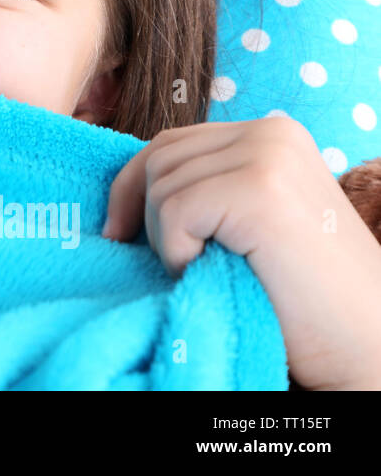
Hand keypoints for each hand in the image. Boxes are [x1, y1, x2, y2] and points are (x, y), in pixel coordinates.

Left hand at [102, 116, 380, 389]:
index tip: (118, 232)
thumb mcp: (249, 220)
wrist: (365, 343)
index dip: (132, 186)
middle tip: (162, 262)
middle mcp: (272, 132)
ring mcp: (269, 157)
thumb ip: (209, 185)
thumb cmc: (301, 293)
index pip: (171, 142)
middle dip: (141, 212)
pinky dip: (176, 252)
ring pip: (161, 184)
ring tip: (204, 270)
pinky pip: (174, 210)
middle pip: (159, 157)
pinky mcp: (260, 192)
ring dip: (165, 239)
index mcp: (271, 134)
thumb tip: (125, 185)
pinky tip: (208, 272)